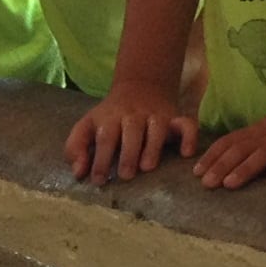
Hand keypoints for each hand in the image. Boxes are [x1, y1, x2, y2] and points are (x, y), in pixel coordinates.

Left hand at [66, 76, 196, 182]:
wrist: (140, 85)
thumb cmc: (110, 117)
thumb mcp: (87, 126)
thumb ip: (76, 147)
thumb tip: (78, 172)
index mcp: (109, 117)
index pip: (105, 137)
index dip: (101, 159)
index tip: (99, 180)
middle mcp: (133, 115)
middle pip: (131, 131)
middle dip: (128, 153)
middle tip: (125, 176)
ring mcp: (156, 115)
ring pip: (157, 128)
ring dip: (153, 147)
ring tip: (147, 167)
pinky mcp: (175, 117)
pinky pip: (187, 124)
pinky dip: (189, 137)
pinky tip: (186, 153)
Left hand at [193, 83, 265, 187]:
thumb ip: (252, 142)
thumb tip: (229, 161)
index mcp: (257, 132)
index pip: (229, 143)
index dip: (212, 157)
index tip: (196, 172)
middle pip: (240, 151)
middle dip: (221, 167)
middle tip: (206, 184)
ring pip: (262, 156)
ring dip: (245, 169)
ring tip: (229, 184)